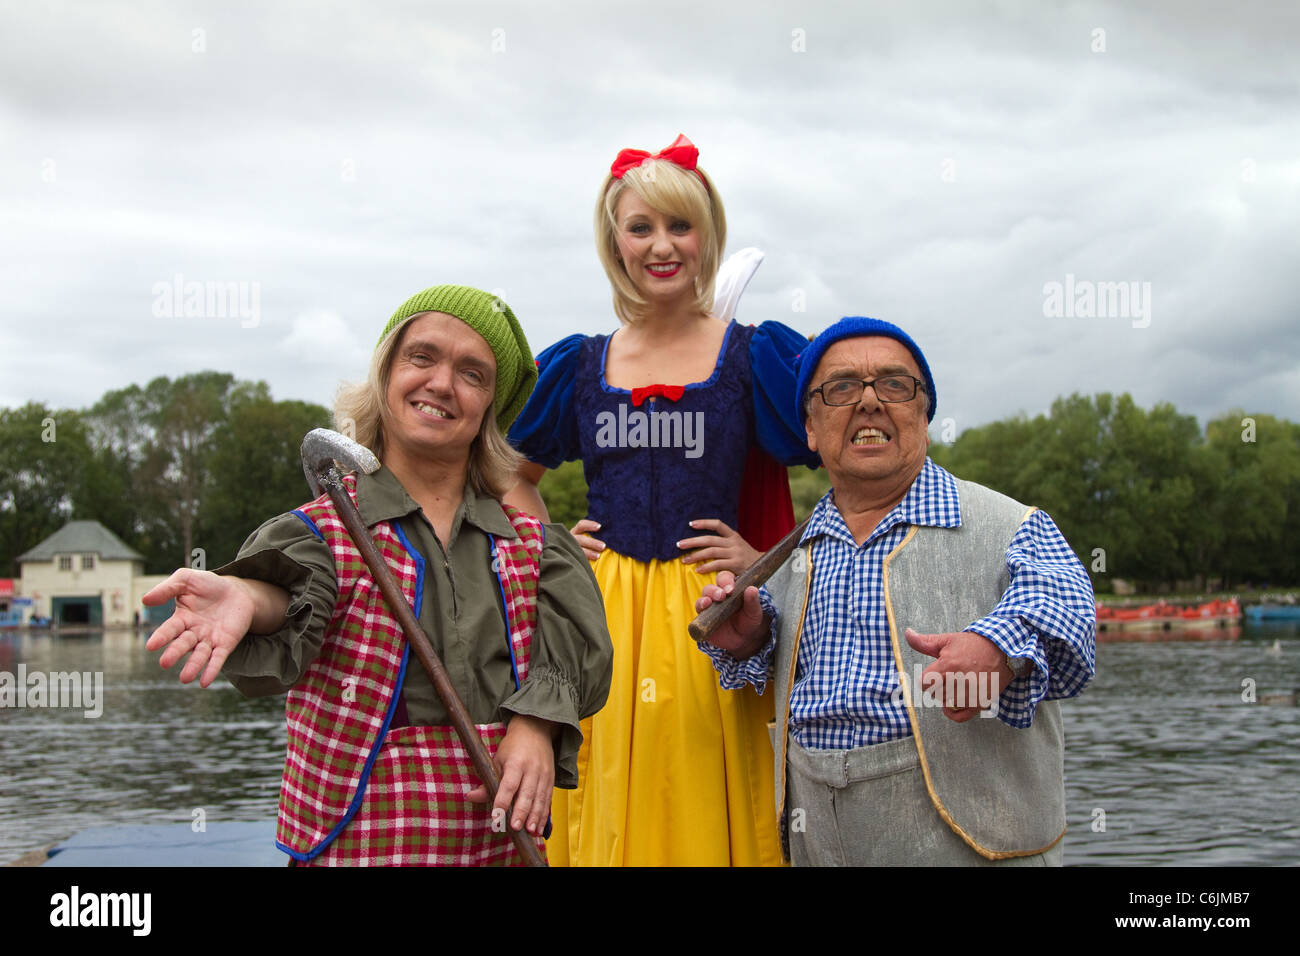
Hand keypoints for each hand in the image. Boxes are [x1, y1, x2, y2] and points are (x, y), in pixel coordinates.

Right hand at [142, 570, 257, 687]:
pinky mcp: (225, 644)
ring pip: (199, 655)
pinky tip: (204, 682)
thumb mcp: (186, 579)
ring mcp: (209, 640)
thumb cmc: (208, 585)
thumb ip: (166, 588)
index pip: (169, 630)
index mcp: (181, 619)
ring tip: (185, 678)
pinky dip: (211, 670)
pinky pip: (217, 658)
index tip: (151, 646)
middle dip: (174, 653)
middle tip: (165, 663)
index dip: (161, 637)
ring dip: (192, 666)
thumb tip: (145, 600)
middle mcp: (193, 633)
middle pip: (183, 644)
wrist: (237, 591)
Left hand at [466, 715, 555, 835]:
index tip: (496, 816)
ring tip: (530, 832)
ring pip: (540, 798)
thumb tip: (470, 797)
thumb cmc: (512, 747)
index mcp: (516, 762)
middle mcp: (532, 769)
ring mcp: (544, 774)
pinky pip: (548, 800)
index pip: (509, 784)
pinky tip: (539, 829)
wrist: (536, 730)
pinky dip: (544, 815)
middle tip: (515, 827)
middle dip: (521, 812)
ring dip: (535, 817)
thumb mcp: (496, 759)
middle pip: (527, 793)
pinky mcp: (551, 780)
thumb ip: (486, 781)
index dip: (502, 800)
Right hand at [569, 518, 604, 561]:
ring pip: (578, 550)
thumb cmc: (587, 544)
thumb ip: (596, 534)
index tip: (599, 527)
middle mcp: (572, 539)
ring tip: (598, 556)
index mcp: (576, 531)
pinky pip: (576, 559)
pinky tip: (589, 564)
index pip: (581, 525)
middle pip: (581, 539)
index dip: (589, 525)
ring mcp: (570, 549)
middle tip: (603, 546)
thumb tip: (611, 528)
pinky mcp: (572, 558)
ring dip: (588, 553)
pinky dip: (584, 561)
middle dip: (592, 542)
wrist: (572, 558)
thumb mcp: (587, 536)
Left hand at [678, 518, 760, 574]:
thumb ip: (724, 544)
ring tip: (684, 560)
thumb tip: (703, 544)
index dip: (703, 523)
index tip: (690, 524)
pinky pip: (718, 564)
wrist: (766, 568)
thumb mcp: (738, 547)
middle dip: (692, 541)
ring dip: (696, 555)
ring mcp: (735, 553)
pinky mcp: (737, 564)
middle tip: (679, 545)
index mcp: (733, 536)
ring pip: (711, 551)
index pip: (718, 524)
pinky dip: (706, 566)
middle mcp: (734, 542)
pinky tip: (698, 570)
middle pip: (709, 539)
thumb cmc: (747, 559)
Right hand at [694, 570, 768, 657]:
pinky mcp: (703, 619)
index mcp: (730, 589)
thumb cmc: (748, 621)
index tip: (731, 589)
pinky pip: (698, 613)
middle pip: (711, 587)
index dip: (726, 581)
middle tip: (722, 595)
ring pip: (703, 598)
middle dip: (715, 590)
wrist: (744, 639)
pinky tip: (704, 609)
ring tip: (709, 602)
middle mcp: (717, 596)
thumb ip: (752, 601)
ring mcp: (709, 607)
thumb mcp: (754, 612)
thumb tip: (752, 589)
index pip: (724, 578)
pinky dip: (699, 609)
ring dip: (704, 599)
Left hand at [904, 627, 1013, 722]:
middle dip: (937, 687)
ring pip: (946, 703)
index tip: (932, 675)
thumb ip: (924, 642)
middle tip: (946, 678)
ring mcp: (970, 694)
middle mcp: (959, 682)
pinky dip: (953, 713)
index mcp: (948, 666)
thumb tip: (907, 633)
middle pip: (935, 694)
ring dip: (947, 697)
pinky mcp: (980, 702)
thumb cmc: (973, 645)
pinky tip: (950, 706)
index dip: (926, 679)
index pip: (924, 683)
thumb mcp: (947, 640)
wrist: (1002, 651)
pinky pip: (961, 716)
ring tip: (954, 685)